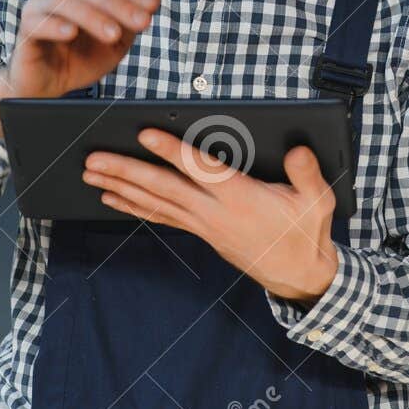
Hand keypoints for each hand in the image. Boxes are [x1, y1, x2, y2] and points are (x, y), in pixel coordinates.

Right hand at [0, 0, 159, 138]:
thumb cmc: (78, 59)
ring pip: (65, 0)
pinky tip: (71, 34)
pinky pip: (38, 22)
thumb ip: (130, 23)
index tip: (153, 5)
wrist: (46, 86)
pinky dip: (56, 25)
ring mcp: (38, 6)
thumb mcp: (115, 42)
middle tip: (141, 22)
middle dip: (120, 5)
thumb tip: (151, 3)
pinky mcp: (25, 28)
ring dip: (93, 16)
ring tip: (113, 34)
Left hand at [82, 129, 339, 302]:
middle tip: (93, 158)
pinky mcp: (201, 232)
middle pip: (163, 187)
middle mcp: (215, 212)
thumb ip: (307, 173)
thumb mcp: (318, 201)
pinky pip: (160, 217)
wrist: (299, 275)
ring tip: (91, 173)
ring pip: (155, 202)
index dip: (172, 151)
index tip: (145, 133)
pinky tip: (112, 197)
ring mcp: (204, 225)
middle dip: (125, 171)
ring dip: (121, 186)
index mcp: (241, 198)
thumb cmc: (306, 232)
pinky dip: (134, 206)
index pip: (200, 170)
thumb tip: (298, 148)